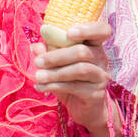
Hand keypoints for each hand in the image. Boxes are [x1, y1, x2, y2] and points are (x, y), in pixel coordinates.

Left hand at [31, 22, 119, 136]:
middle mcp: (102, 59)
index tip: (68, 32)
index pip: (102, 30)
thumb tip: (35, 46)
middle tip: (38, 62)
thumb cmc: (72, 81)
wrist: (84, 108)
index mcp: (94, 46)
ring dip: (55, 73)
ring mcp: (101, 76)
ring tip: (37, 76)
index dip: (89, 28)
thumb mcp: (58, 66)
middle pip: (83, 52)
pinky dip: (55, 86)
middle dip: (57, 56)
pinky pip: (75, 87)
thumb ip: (49, 53)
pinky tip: (41, 87)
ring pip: (80, 69)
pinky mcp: (96, 93)